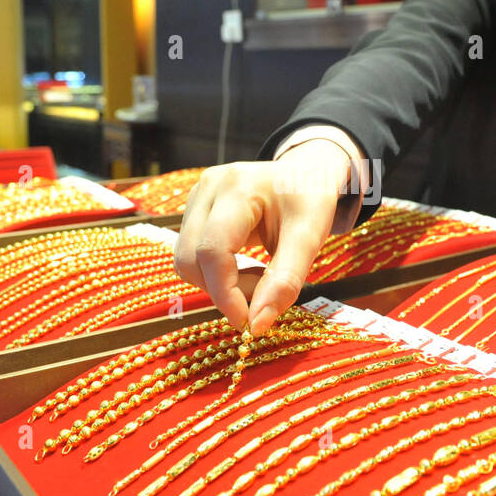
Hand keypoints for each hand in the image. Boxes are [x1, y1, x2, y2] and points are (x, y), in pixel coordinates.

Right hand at [172, 140, 351, 334]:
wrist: (306, 171)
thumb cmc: (310, 200)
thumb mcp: (310, 237)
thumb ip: (285, 281)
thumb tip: (257, 324)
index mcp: (238, 187)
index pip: (212, 251)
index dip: (226, 294)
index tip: (249, 323)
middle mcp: (209, 187)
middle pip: (190, 258)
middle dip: (222, 290)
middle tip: (260, 295)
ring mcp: (197, 195)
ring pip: (184, 260)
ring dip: (216, 283)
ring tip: (257, 276)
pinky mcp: (194, 208)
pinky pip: (189, 253)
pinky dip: (214, 272)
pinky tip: (244, 266)